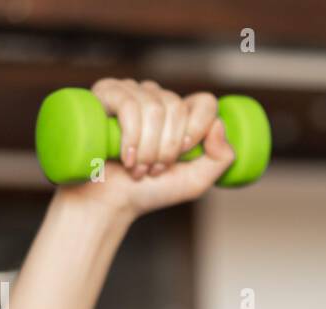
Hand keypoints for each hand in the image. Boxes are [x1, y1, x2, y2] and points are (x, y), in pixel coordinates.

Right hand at [56, 78, 235, 218]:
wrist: (109, 201)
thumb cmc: (149, 191)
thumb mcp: (195, 181)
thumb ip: (220, 159)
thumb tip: (219, 124)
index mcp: (179, 114)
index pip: (205, 102)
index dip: (198, 127)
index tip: (183, 154)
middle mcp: (156, 97)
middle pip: (176, 106)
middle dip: (167, 147)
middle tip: (154, 171)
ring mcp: (130, 91)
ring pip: (153, 108)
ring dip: (147, 148)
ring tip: (138, 170)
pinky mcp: (105, 93)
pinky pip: (129, 105)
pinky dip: (131, 136)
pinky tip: (125, 157)